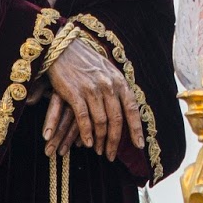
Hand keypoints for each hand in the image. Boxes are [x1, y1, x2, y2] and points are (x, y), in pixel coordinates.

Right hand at [42, 39, 143, 161]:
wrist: (63, 47)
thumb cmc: (86, 60)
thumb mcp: (108, 70)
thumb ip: (116, 88)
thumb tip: (125, 108)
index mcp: (119, 81)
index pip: (132, 109)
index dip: (136, 129)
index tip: (139, 145)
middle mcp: (108, 86)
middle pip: (116, 120)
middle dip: (115, 141)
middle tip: (112, 155)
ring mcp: (92, 89)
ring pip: (101, 122)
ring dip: (100, 140)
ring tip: (99, 151)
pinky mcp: (75, 93)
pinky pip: (84, 119)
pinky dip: (86, 133)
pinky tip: (87, 143)